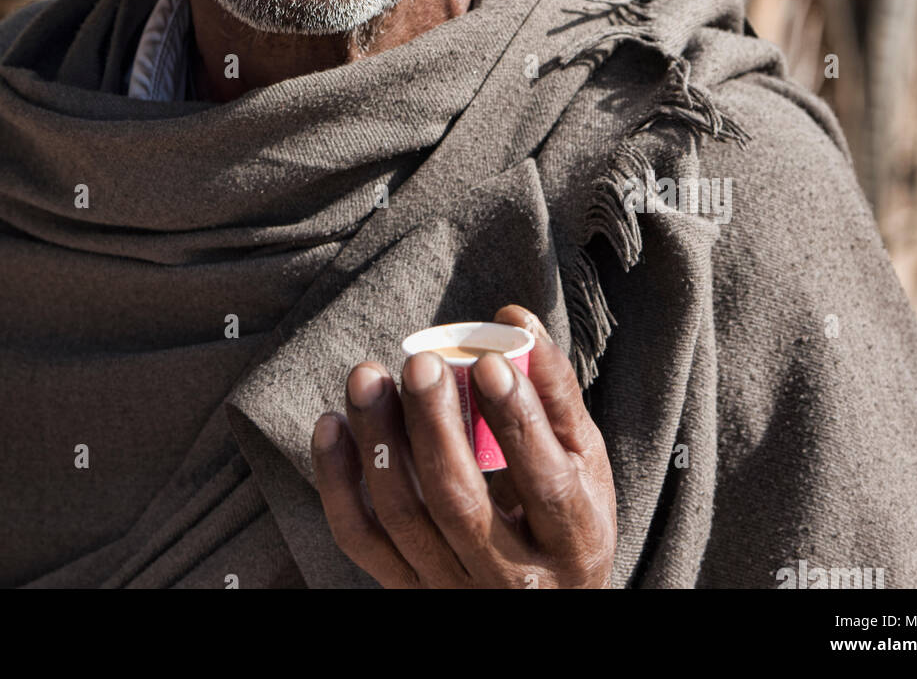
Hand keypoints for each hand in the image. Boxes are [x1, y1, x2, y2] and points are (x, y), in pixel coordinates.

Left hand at [311, 305, 615, 587]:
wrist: (545, 599)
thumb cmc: (567, 511)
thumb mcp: (584, 457)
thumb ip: (554, 389)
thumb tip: (513, 318)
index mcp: (572, 540)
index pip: (544, 483)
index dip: (516, 421)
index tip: (487, 362)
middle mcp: (511, 576)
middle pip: (460, 503)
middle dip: (434, 427)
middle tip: (420, 363)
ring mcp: (452, 587)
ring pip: (404, 517)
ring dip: (379, 441)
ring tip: (368, 377)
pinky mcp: (405, 587)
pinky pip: (359, 537)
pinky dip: (337, 481)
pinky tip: (332, 424)